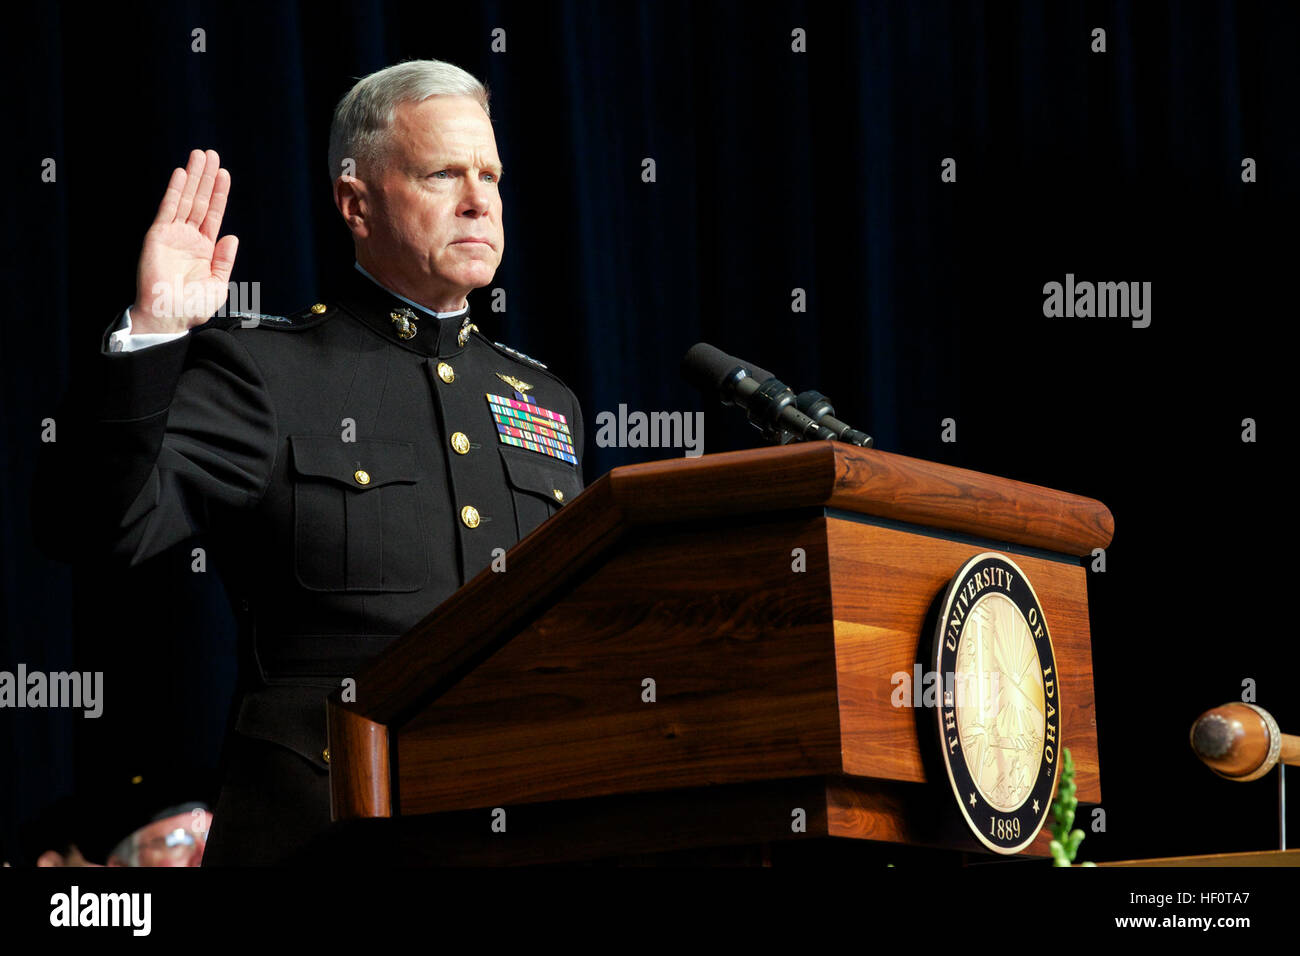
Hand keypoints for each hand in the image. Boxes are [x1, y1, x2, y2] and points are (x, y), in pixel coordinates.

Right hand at [130, 149, 238, 333]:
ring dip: (193, 177)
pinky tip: (182, 174)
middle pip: (200, 201)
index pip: (213, 215)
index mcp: (203, 249)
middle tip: (212, 155)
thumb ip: (225, 260)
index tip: (224, 174)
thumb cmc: (192, 307)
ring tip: (200, 156)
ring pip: (185, 199)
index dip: (219, 194)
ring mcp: (173, 235)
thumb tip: (232, 236)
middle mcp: (188, 238)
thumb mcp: (218, 284)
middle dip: (206, 178)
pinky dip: (175, 190)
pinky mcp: (158, 235)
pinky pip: (168, 208)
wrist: (169, 316)